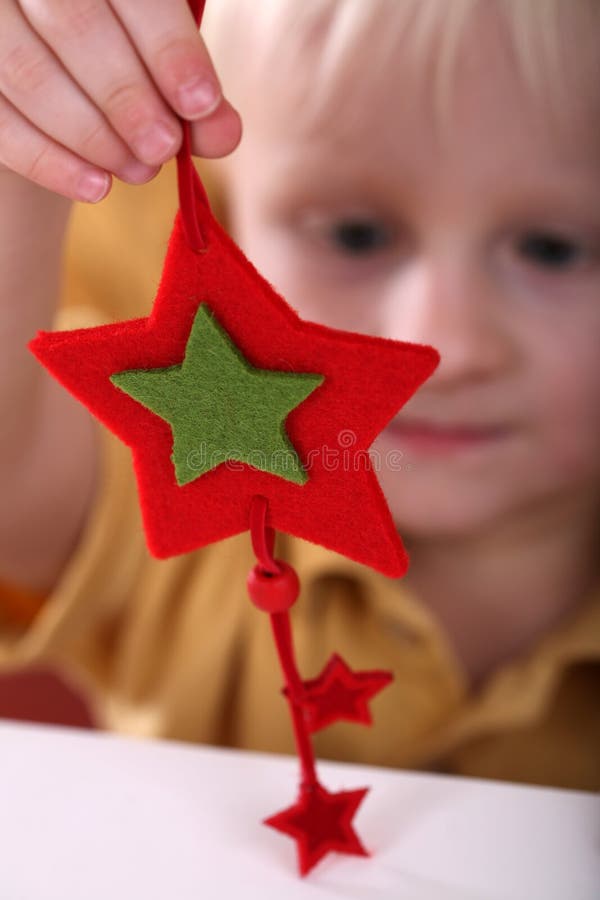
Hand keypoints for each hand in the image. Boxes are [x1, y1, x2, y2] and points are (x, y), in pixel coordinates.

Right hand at [0, 0, 240, 202]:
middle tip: (163, 149)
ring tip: (140, 170)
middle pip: (71, 20)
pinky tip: (96, 189)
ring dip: (92, 135)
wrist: (55, 58)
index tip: (201, 104)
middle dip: (126, 97)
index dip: (168, 45)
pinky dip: (49, 162)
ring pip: (26, 71)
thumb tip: (223, 135)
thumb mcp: (160, 56)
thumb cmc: (124, 52)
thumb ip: (193, 91)